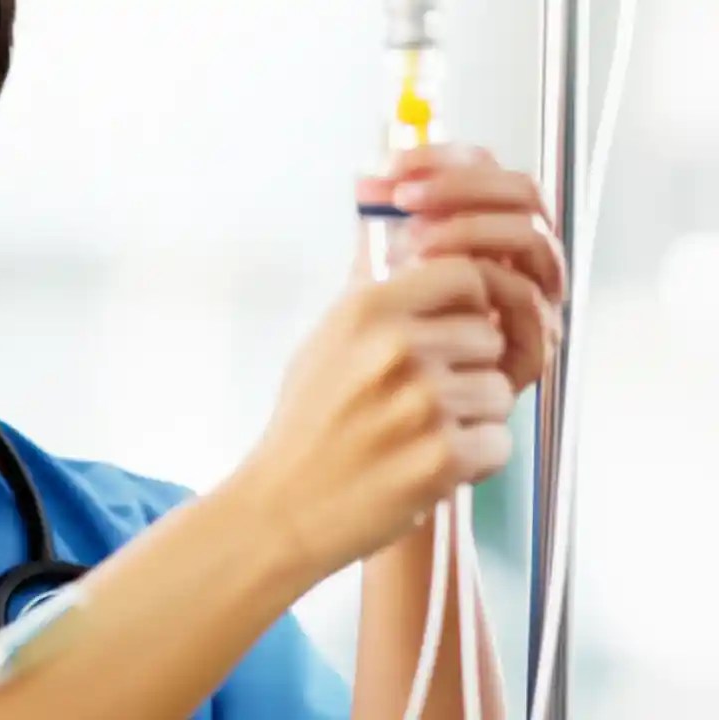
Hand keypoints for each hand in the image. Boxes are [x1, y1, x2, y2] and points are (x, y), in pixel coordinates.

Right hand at [234, 258, 520, 578]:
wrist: (282, 510)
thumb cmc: (306, 427)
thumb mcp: (324, 343)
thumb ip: (378, 305)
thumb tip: (428, 260)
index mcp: (366, 310)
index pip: (464, 276)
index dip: (467, 307)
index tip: (448, 337)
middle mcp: (396, 348)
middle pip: (488, 337)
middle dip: (469, 370)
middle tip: (425, 403)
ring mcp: (422, 402)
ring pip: (500, 392)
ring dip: (474, 419)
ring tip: (423, 438)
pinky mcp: (442, 457)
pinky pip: (499, 443)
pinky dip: (475, 462)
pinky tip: (431, 469)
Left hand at [359, 143, 566, 391]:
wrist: (376, 425)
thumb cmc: (374, 352)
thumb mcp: (370, 282)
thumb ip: (376, 232)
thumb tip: (365, 178)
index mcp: (482, 234)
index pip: (485, 171)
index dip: (443, 159)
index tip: (391, 168)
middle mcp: (516, 261)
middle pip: (522, 195)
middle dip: (463, 187)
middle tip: (404, 202)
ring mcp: (532, 300)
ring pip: (531, 239)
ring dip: (472, 230)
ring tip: (414, 244)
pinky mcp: (533, 347)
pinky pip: (528, 300)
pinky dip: (486, 283)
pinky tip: (440, 284)